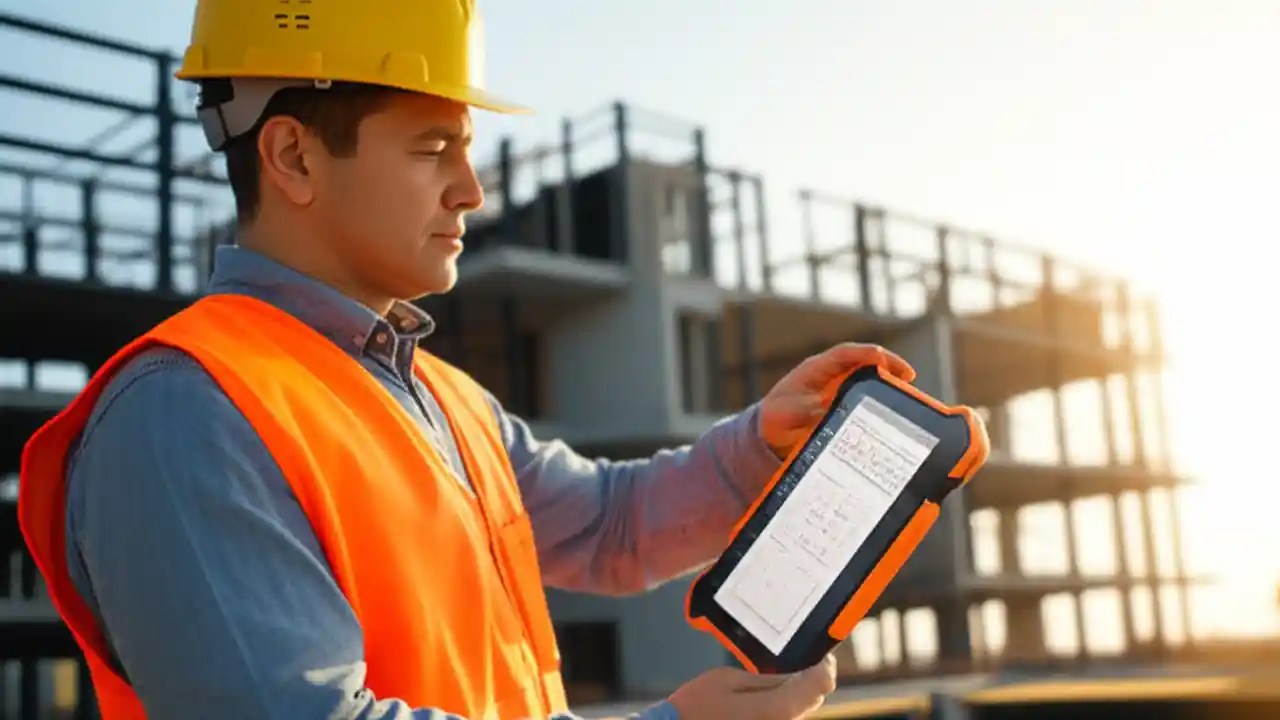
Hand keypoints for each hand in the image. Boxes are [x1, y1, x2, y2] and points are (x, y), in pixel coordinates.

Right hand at [667, 655, 837, 719]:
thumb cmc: (697, 706)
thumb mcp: (729, 679)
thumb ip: (768, 678)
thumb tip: (799, 672)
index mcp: (777, 709)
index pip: (821, 684)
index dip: (824, 665)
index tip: (818, 653)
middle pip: (814, 699)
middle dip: (810, 678)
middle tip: (797, 659)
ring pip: (801, 711)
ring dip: (796, 693)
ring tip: (777, 676)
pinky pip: (785, 718)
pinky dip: (783, 704)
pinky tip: (765, 695)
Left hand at [758, 343, 914, 458]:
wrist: (772, 432)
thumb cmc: (776, 417)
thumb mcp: (786, 414)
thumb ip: (805, 411)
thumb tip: (826, 411)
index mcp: (816, 369)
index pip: (843, 354)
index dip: (863, 353)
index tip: (880, 357)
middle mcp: (833, 375)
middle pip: (864, 362)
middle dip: (888, 365)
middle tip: (907, 375)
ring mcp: (841, 388)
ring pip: (870, 379)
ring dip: (889, 383)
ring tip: (909, 392)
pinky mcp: (847, 404)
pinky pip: (868, 399)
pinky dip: (883, 402)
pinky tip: (897, 413)